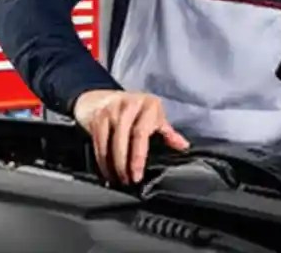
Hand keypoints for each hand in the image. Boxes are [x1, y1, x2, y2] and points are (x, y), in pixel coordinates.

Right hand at [72, 89, 189, 183]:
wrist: (105, 98)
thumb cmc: (136, 111)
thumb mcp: (154, 118)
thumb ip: (168, 133)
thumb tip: (183, 146)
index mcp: (149, 105)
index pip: (141, 133)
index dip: (138, 157)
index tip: (137, 175)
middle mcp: (129, 104)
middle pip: (123, 139)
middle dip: (123, 164)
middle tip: (126, 181)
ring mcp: (111, 109)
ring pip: (109, 143)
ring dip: (111, 165)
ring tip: (116, 180)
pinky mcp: (97, 117)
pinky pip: (98, 143)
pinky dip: (101, 160)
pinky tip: (106, 171)